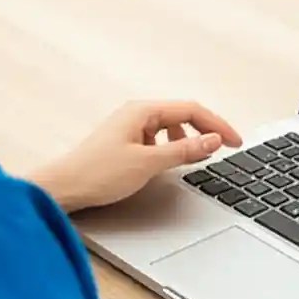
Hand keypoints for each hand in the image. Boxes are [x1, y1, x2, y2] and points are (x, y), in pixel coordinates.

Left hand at [33, 101, 241, 212]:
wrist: (64, 188)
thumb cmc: (97, 173)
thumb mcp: (149, 163)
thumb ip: (184, 151)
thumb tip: (212, 140)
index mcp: (143, 111)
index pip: (192, 110)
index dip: (217, 125)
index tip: (234, 142)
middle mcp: (136, 114)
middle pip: (182, 115)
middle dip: (206, 130)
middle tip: (225, 148)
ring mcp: (129, 128)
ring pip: (170, 127)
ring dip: (188, 140)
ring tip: (198, 157)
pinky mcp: (125, 143)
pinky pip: (157, 139)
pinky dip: (172, 148)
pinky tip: (172, 162)